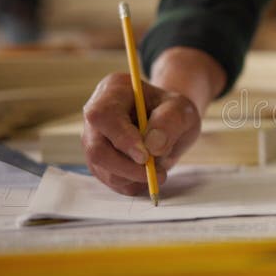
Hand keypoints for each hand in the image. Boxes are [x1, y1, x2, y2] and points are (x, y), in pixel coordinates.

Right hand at [81, 73, 200, 195]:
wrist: (169, 120)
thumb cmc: (173, 110)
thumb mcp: (182, 109)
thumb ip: (170, 121)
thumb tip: (152, 146)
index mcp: (114, 91)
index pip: (103, 116)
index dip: (122, 139)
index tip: (145, 157)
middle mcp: (95, 115)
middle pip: (96, 148)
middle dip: (126, 167)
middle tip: (157, 174)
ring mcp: (94, 139)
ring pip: (101, 167)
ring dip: (132, 177)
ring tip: (160, 171)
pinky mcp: (99, 160)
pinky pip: (110, 180)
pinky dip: (132, 184)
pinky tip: (150, 176)